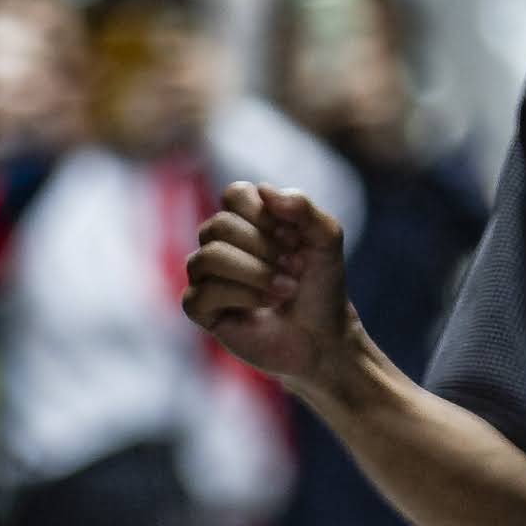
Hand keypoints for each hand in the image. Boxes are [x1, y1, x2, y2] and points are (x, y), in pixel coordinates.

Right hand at [181, 182, 363, 395]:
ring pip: (209, 257)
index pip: (234, 195)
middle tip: (296, 269)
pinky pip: (202, 292)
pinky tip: (267, 305)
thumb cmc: (322, 287)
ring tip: (286, 290)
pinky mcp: (200, 308)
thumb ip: (301, 206)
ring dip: (257, 273)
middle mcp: (219, 243)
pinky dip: (242, 297)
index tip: (295, 240)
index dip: (265, 216)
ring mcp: (205, 275)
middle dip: (265, 249)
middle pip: (220, 225)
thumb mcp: (326, 239)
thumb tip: (263, 189)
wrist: (325, 336)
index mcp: (244, 219)